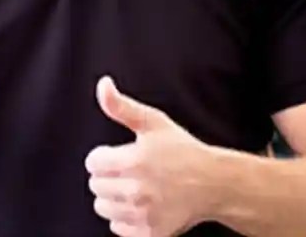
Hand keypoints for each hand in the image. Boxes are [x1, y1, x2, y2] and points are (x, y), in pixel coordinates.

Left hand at [86, 76, 213, 236]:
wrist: (212, 183)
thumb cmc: (182, 150)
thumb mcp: (153, 121)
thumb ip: (121, 106)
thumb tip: (102, 84)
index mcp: (133, 161)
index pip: (92, 163)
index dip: (104, 156)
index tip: (120, 155)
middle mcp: (136, 190)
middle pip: (95, 185)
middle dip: (108, 176)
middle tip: (129, 171)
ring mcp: (142, 214)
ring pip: (103, 207)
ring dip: (113, 197)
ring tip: (133, 187)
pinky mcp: (148, 232)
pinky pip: (117, 227)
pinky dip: (125, 218)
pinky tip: (141, 205)